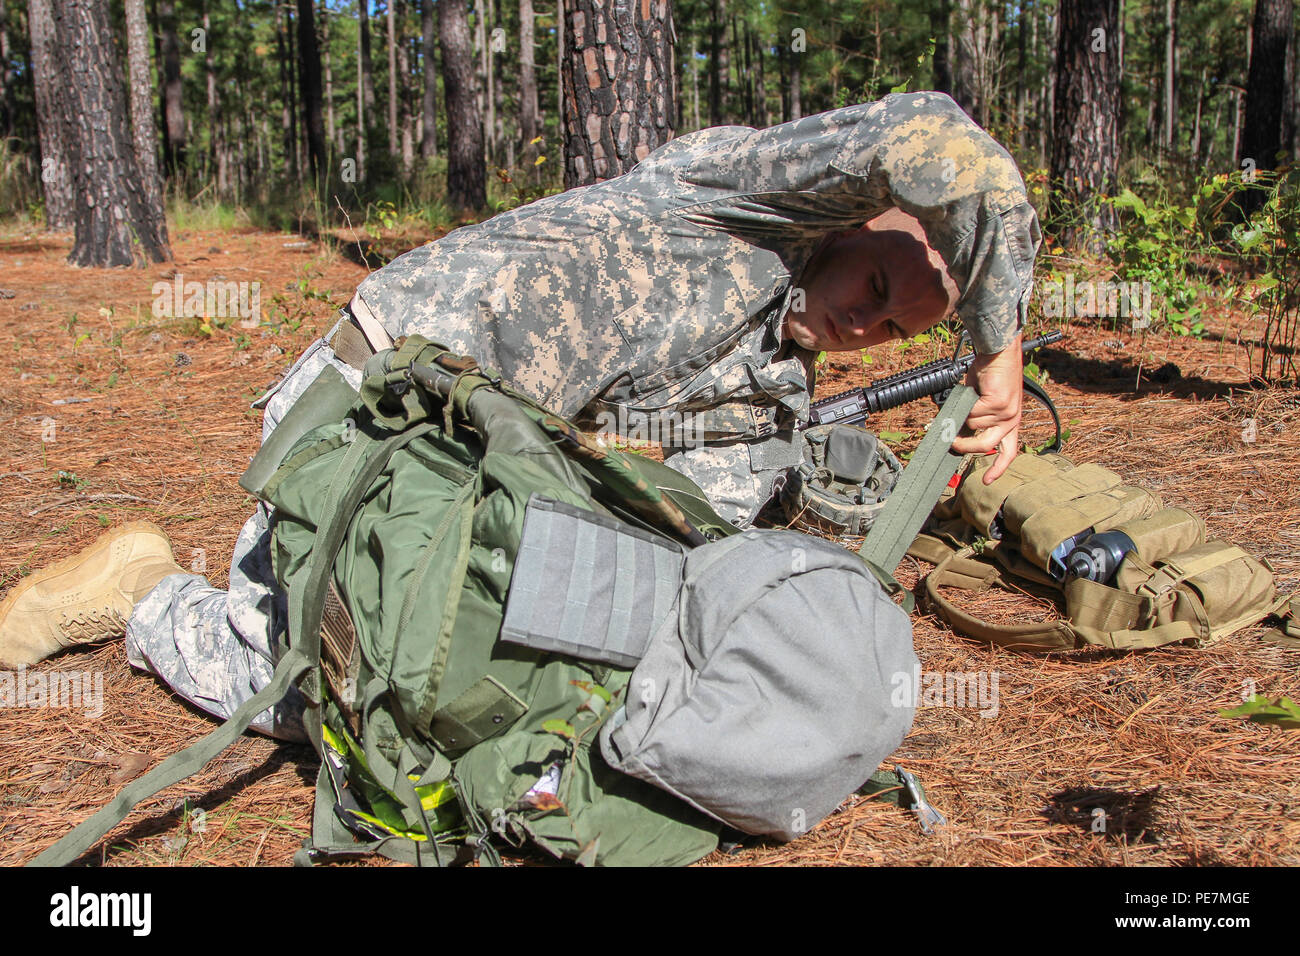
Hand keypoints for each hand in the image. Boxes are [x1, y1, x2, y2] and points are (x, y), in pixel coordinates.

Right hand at [949, 335, 1022, 482]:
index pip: (1008, 452)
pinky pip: (973, 412)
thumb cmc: (991, 374)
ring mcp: (1007, 413)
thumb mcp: (985, 402)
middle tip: (952, 443)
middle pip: (985, 445)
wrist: (1000, 353)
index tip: (986, 480)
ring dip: (966, 411)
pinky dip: (967, 402)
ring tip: (972, 395)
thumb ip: (977, 418)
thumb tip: (957, 433)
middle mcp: (1012, 420)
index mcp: (1011, 422)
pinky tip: (975, 389)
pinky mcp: (999, 403)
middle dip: (965, 446)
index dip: (998, 468)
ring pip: (974, 424)